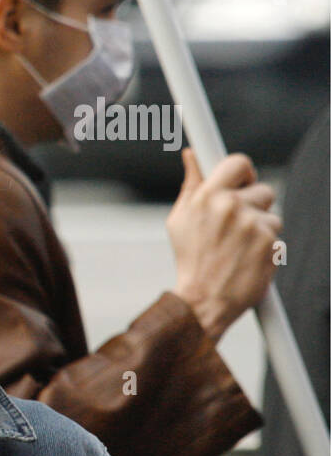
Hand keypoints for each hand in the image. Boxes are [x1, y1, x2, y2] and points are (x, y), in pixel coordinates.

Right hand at [167, 149, 282, 340]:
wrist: (203, 300)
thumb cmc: (190, 259)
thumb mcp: (180, 220)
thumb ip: (190, 185)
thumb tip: (190, 155)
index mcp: (206, 197)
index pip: (238, 163)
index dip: (242, 172)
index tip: (241, 181)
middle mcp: (230, 207)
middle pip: (261, 189)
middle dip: (253, 205)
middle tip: (236, 226)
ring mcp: (253, 225)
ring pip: (271, 215)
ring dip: (260, 228)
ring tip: (239, 248)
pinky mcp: (270, 243)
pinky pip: (276, 236)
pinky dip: (266, 247)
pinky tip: (248, 259)